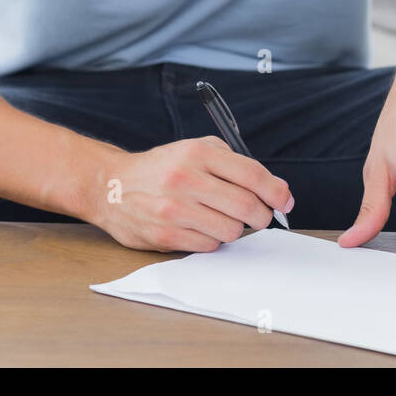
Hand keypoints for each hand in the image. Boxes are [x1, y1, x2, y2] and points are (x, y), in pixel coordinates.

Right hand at [87, 137, 292, 251]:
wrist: (110, 186)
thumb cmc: (162, 168)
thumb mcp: (196, 150)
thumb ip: (234, 163)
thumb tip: (274, 189)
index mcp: (198, 154)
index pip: (252, 175)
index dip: (276, 191)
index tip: (285, 202)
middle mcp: (186, 180)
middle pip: (246, 206)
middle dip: (262, 215)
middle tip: (260, 215)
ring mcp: (174, 210)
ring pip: (231, 230)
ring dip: (234, 227)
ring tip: (218, 216)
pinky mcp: (165, 235)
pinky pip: (209, 245)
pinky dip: (212, 238)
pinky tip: (198, 226)